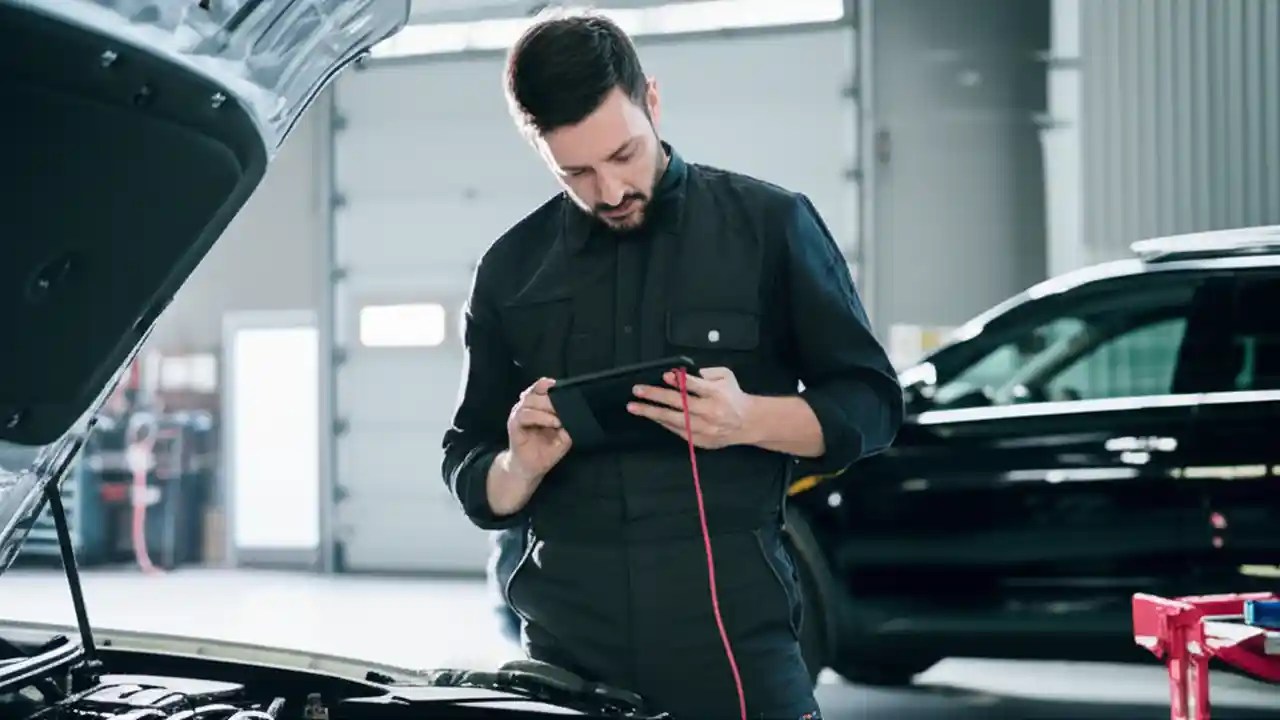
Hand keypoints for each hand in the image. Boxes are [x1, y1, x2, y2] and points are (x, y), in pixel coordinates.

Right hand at [506, 377, 571, 480]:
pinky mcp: (514, 425)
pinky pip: (525, 416)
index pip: (539, 388)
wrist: (530, 468)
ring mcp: (518, 415)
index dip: (546, 384)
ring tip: (558, 419)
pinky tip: (552, 423)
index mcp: (536, 406)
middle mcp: (526, 407)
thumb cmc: (545, 450)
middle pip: (536, 392)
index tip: (556, 384)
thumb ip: (567, 423)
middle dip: (551, 398)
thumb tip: (574, 412)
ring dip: (547, 408)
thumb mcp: (563, 436)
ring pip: (530, 401)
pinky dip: (540, 417)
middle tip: (564, 406)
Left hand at [627, 367, 755, 449]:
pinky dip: (663, 423)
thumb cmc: (733, 396)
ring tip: (634, 407)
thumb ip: (706, 372)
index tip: (665, 376)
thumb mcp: (725, 376)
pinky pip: (677, 431)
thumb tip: (681, 375)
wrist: (747, 423)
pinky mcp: (700, 441)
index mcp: (717, 394)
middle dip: (656, 396)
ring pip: (673, 420)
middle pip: (679, 404)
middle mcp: (709, 412)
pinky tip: (651, 416)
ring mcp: (704, 429)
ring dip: (652, 413)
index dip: (680, 381)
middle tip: (637, 390)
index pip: (695, 387)